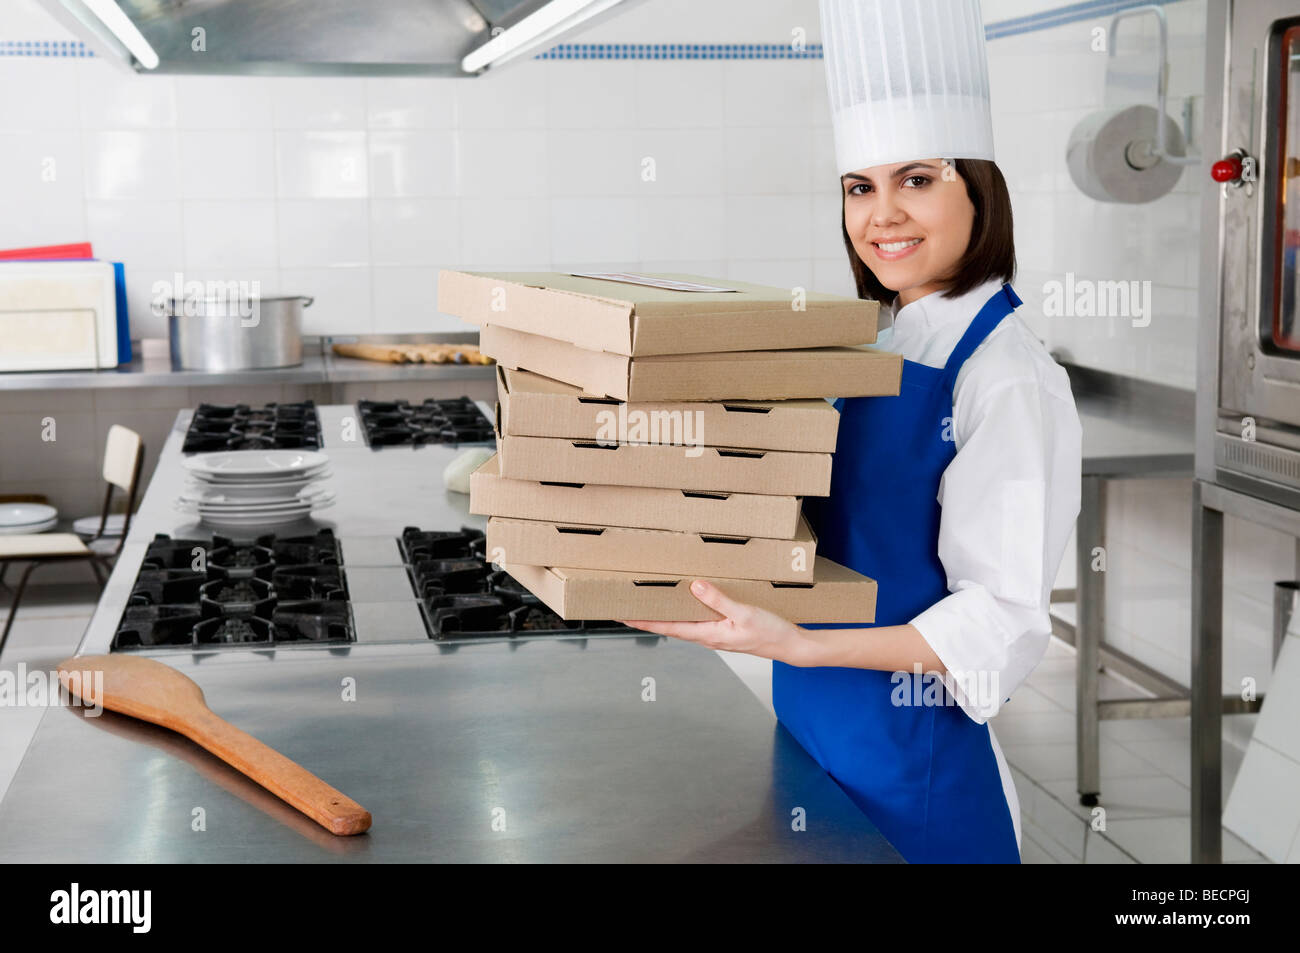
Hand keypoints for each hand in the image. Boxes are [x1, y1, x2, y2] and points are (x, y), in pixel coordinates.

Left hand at [620, 580, 816, 665]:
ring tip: (647, 605)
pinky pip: (695, 621)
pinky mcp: (722, 629)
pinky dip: (682, 613)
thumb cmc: (769, 631)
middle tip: (625, 608)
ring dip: (663, 616)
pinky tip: (682, 604)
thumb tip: (693, 587)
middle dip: (647, 618)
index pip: (666, 628)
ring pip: (681, 624)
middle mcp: (706, 636)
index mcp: (707, 634)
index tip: (622, 616)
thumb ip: (718, 600)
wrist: (789, 644)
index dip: (643, 622)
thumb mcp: (743, 613)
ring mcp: (714, 634)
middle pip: (669, 626)